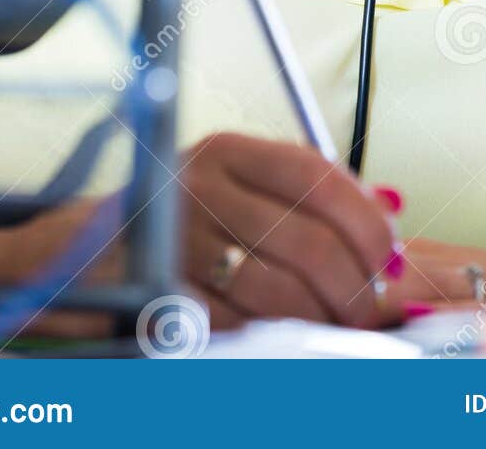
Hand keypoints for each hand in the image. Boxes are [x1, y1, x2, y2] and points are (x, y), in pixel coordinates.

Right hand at [179, 132, 404, 330]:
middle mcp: (199, 188)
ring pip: (278, 290)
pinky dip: (272, 334)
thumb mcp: (238, 184)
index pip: (317, 177)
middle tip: (369, 306)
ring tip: (336, 324)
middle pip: (307, 241)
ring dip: (321, 317)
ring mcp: (177, 243)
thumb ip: (308, 193)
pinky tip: (286, 334)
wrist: (97, 251)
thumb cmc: (188, 219)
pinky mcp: (163, 296)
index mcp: (227, 152)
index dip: (365, 222)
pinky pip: (238, 323)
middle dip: (353, 284)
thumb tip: (386, 215)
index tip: (387, 255)